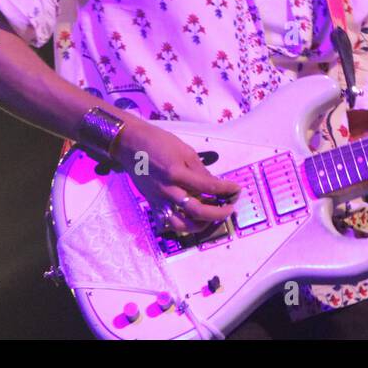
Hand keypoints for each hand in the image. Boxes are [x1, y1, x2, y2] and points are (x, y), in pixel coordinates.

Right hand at [114, 119, 240, 235]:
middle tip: (229, 208)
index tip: (236, 189)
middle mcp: (168, 190)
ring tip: (210, 219)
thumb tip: (215, 184)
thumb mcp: (185, 150)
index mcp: (178, 173)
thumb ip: (200, 170)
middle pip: (198, 211)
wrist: (131, 145)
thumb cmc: (159, 142)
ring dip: (200, 225)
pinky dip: (182, 224)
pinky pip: (168, 221)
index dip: (226, 190)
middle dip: (218, 213)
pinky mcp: (152, 204)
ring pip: (181, 224)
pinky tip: (191, 219)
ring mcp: (159, 200)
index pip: (209, 187)